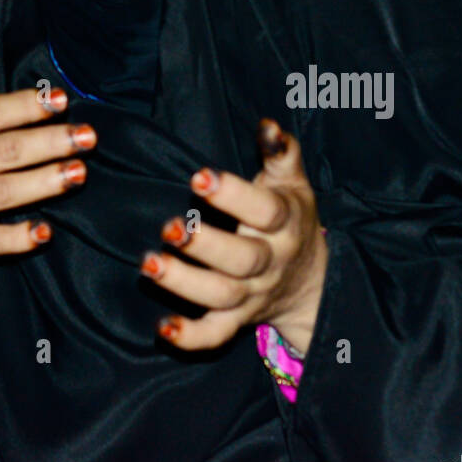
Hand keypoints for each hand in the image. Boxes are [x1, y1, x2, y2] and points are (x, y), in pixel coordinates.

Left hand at [142, 119, 326, 354]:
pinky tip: (164, 328)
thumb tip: (267, 124)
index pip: (263, 211)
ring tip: (149, 264)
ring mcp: (252, 295)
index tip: (198, 176)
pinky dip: (192, 337)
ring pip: (221, 296)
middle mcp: (269, 262)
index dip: (233, 195)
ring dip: (185, 284)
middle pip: (241, 259)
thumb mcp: (293, 183)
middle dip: (205, 245)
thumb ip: (281, 152)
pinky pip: (217, 335)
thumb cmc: (293, 219)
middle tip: (169, 227)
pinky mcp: (238, 320)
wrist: (313, 284)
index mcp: (283, 224)